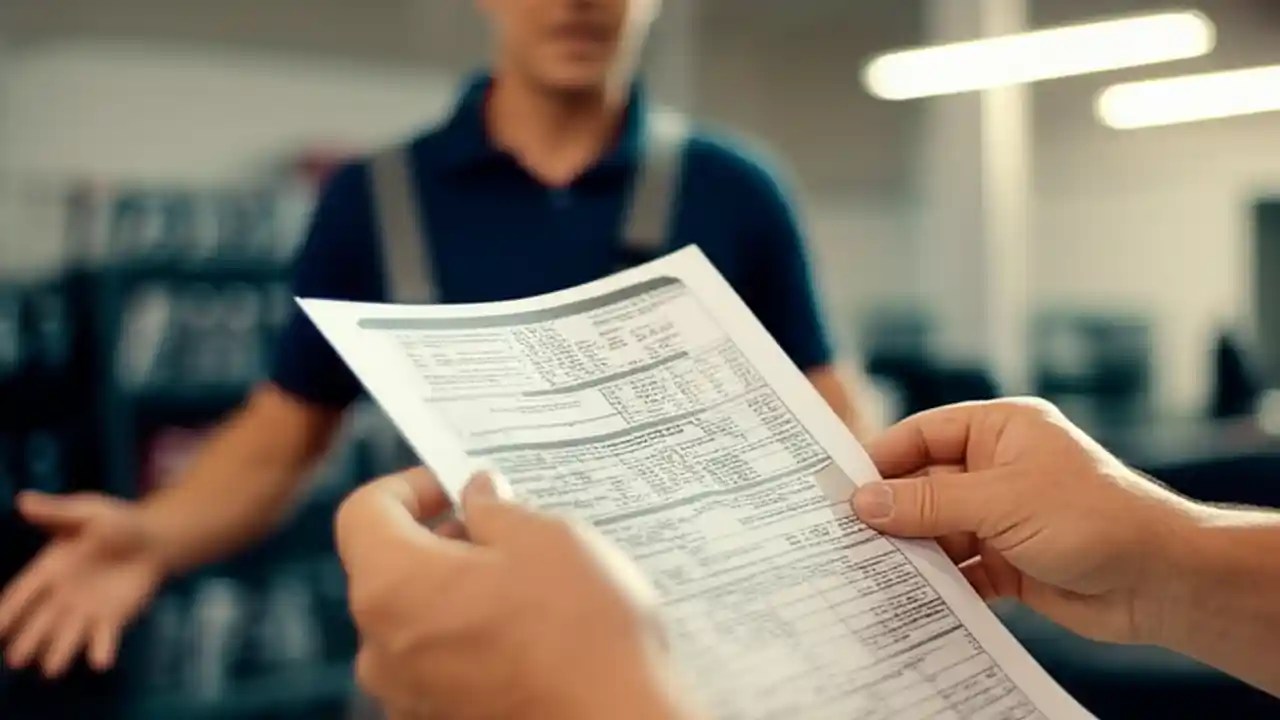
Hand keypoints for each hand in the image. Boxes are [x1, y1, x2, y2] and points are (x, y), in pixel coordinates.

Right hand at [0, 492, 165, 676]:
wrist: (155, 538)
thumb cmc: (116, 522)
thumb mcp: (87, 512)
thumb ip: (56, 512)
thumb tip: (23, 500)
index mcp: (50, 569)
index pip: (22, 593)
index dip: (7, 611)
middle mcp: (62, 596)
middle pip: (39, 622)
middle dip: (28, 640)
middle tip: (15, 660)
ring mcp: (86, 610)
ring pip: (66, 635)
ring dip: (59, 652)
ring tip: (51, 670)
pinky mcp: (113, 618)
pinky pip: (104, 637)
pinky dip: (102, 650)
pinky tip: (101, 663)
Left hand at [335, 468, 691, 719]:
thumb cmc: (580, 631)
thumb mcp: (546, 538)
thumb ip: (495, 508)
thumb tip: (477, 496)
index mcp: (391, 586)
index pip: (363, 513)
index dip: (409, 486)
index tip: (458, 485)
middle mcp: (380, 648)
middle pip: (389, 568)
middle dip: (443, 539)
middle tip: (509, 529)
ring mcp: (406, 695)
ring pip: (417, 618)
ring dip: (460, 590)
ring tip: (529, 584)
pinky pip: (440, 663)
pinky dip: (472, 638)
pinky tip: (530, 633)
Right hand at [851, 398, 1200, 644]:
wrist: (1161, 580)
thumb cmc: (1094, 517)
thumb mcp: (1000, 500)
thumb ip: (928, 502)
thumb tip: (864, 502)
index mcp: (1000, 431)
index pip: (924, 435)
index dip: (882, 459)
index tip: (841, 487)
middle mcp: (999, 469)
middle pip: (925, 485)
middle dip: (892, 511)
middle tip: (845, 535)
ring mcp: (1003, 517)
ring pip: (938, 530)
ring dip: (912, 550)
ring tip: (870, 569)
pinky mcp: (1008, 561)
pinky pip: (958, 568)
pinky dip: (938, 582)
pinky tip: (910, 595)